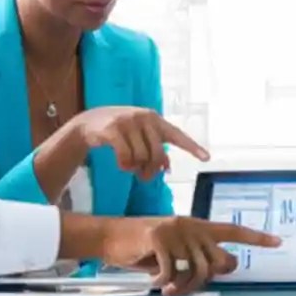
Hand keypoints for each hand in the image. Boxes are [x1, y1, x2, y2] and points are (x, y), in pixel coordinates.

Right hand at [67, 106, 209, 179]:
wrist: (89, 122)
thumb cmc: (120, 131)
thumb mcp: (140, 136)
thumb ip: (154, 148)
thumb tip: (166, 168)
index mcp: (155, 119)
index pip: (177, 135)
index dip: (192, 147)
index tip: (206, 158)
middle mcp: (144, 118)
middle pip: (157, 154)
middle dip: (151, 169)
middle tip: (144, 177)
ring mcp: (128, 123)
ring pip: (141, 158)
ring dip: (135, 168)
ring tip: (130, 167)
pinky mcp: (112, 131)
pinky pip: (125, 158)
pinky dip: (124, 166)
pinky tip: (121, 165)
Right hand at [102, 216, 281, 295]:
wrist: (109, 238)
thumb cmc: (143, 249)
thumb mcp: (175, 254)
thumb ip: (199, 258)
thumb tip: (228, 266)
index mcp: (197, 227)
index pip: (233, 231)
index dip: (256, 238)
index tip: (278, 241)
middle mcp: (191, 225)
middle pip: (215, 263)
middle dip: (200, 282)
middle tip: (179, 289)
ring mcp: (176, 229)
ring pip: (197, 269)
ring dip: (183, 286)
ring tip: (168, 290)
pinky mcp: (159, 236)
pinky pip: (172, 270)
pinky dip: (164, 282)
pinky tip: (155, 283)